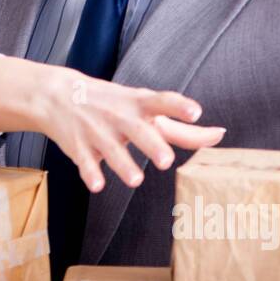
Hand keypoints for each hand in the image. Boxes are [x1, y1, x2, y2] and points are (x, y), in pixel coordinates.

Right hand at [0, 55, 225, 191]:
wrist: (59, 95)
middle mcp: (120, 116)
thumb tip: (220, 135)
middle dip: (151, 144)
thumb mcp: (146, 111)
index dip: (179, 106)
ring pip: (111, 149)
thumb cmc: (114, 106)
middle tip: (166, 160)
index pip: (162, 101)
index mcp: (140, 104)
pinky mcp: (78, 145)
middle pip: (138, 129)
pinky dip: (90, 173)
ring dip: (123, 164)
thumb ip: (183, 128)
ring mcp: (97, 130)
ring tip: (136, 180)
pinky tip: (97, 185)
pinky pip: (85, 161)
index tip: (195, 111)